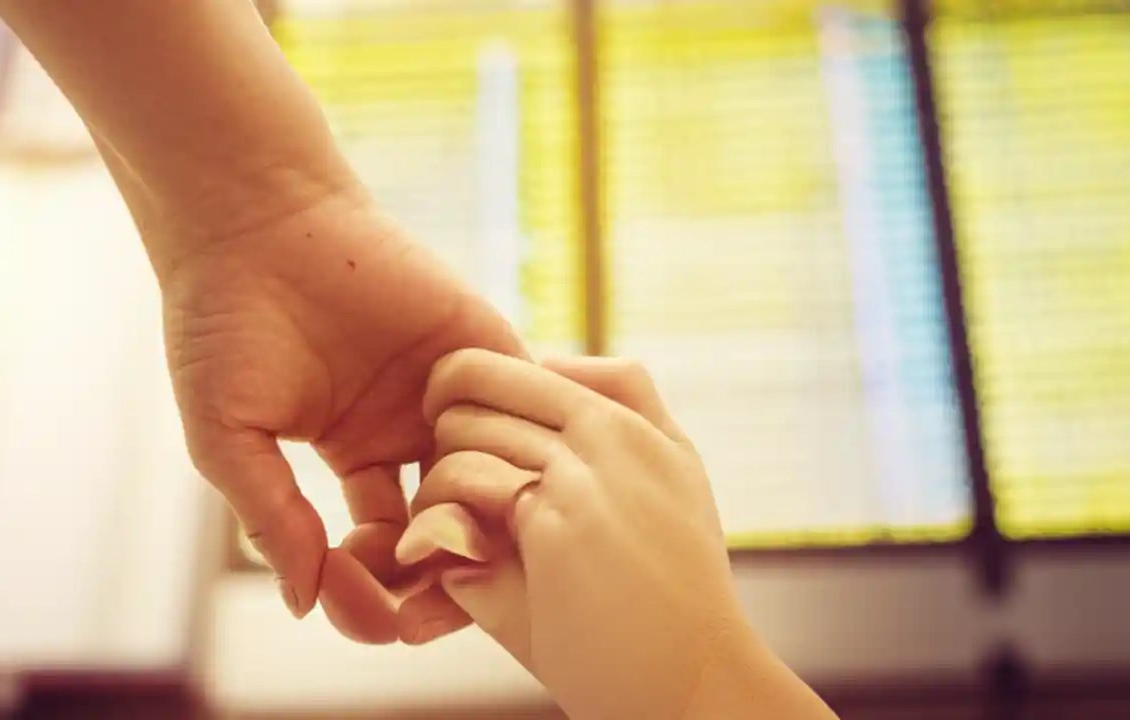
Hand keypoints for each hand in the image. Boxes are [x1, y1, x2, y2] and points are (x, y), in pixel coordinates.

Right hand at [157, 184, 523, 642]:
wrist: (255, 221)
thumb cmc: (226, 324)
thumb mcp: (229, 434)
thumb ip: (271, 516)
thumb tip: (305, 605)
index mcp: (359, 458)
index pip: (387, 548)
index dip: (379, 592)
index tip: (373, 618)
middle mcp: (415, 432)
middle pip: (452, 525)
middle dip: (444, 577)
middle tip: (438, 612)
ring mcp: (451, 391)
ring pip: (493, 477)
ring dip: (481, 522)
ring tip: (461, 552)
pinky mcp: (480, 344)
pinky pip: (518, 407)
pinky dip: (516, 446)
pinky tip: (499, 485)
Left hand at [397, 351, 786, 717]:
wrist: (699, 682)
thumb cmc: (676, 602)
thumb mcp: (675, 486)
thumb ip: (627, 419)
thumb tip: (545, 363)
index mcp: (635, 423)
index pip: (527, 363)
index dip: (476, 393)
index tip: (465, 444)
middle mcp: (612, 432)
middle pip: (480, 380)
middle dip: (445, 432)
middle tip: (444, 494)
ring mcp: (583, 473)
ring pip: (458, 432)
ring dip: (432, 484)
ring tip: (439, 536)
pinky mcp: (554, 525)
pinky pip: (455, 487)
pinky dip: (430, 523)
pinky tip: (435, 563)